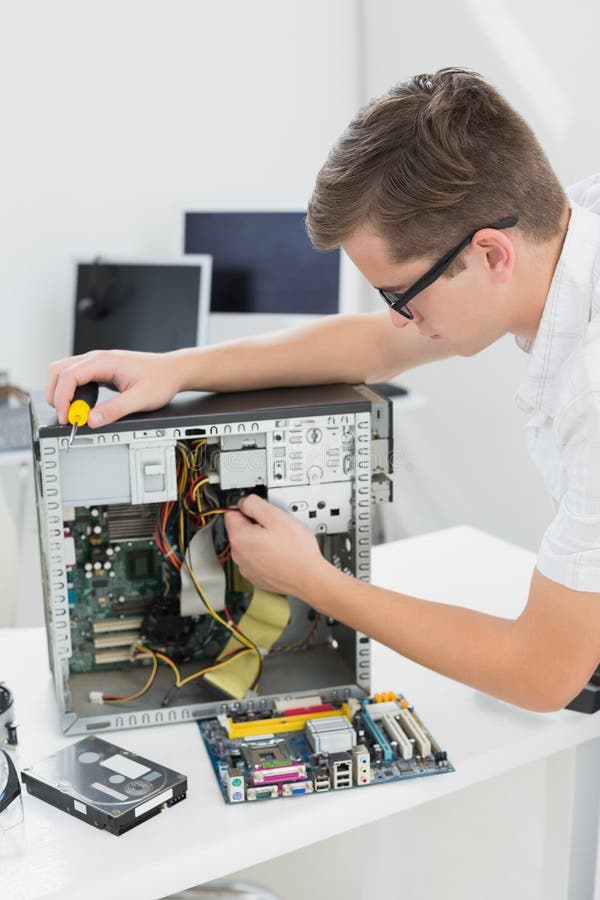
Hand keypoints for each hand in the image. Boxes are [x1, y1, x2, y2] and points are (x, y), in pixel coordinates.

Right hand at [46, 349, 183, 426]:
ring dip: (61, 392)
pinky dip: (70, 392)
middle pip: (58, 370)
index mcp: (104, 361)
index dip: (62, 398)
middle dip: (55, 394)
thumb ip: (115, 410)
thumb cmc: (160, 379)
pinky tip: (81, 405)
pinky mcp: (99, 371)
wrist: (173, 371)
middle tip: (65, 416)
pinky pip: (75, 378)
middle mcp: (97, 359)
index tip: (66, 417)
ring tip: (72, 412)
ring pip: (63, 372)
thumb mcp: (141, 398)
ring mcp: (97, 364)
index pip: (69, 376)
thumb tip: (92, 420)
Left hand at [223, 494, 330, 597]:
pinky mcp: (256, 576)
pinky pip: (256, 558)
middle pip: (240, 529)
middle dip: (255, 524)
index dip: (247, 507)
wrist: (309, 577)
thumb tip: (243, 502)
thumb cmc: (296, 551)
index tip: (259, 510)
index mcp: (239, 538)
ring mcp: (246, 568)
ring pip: (249, 544)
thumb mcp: (276, 516)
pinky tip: (280, 553)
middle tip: (275, 526)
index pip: (231, 512)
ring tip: (280, 541)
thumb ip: (254, 504)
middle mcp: (238, 555)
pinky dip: (265, 554)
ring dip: (261, 540)